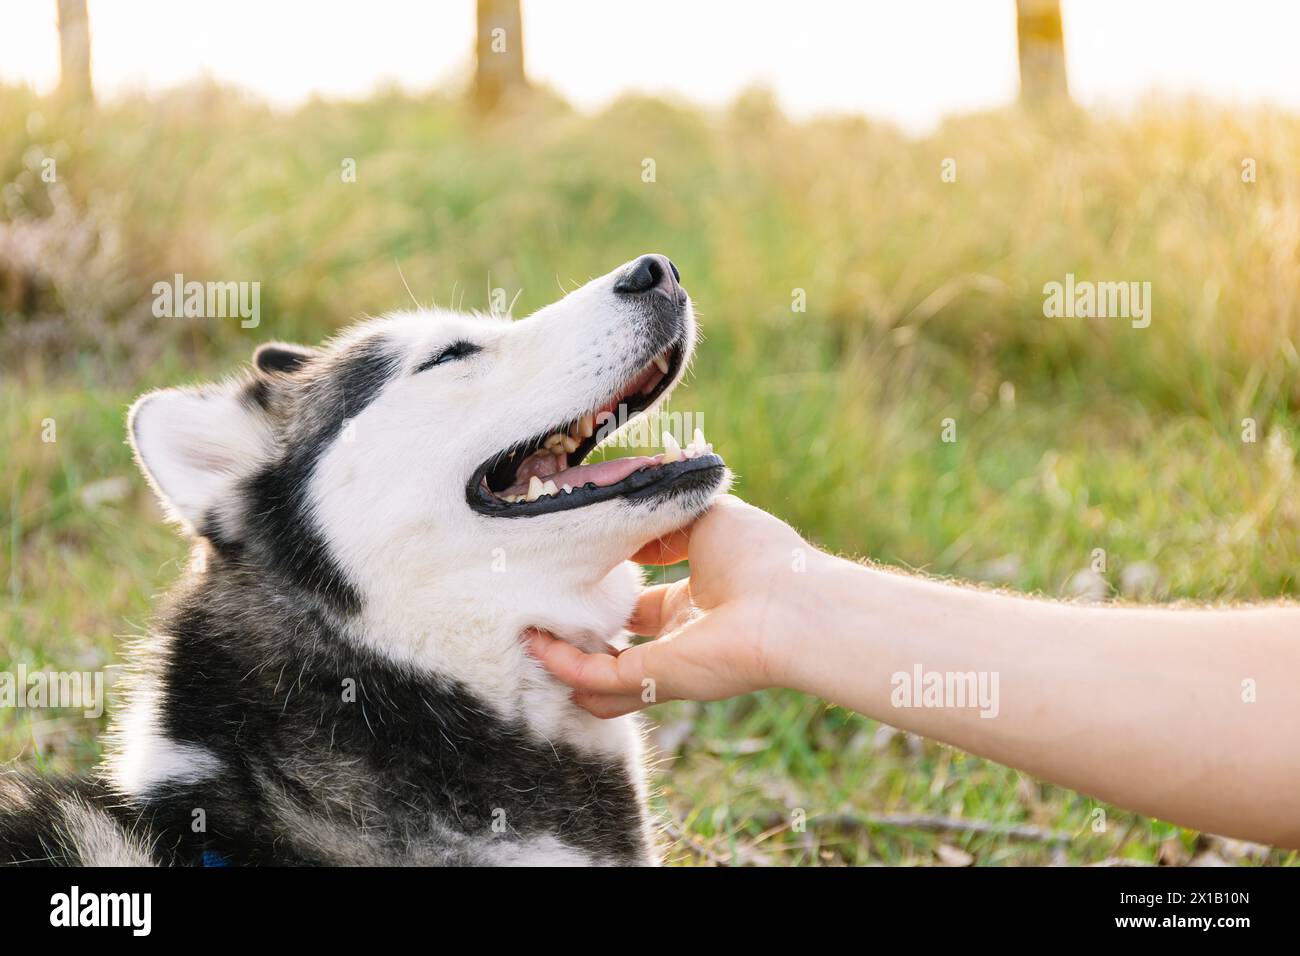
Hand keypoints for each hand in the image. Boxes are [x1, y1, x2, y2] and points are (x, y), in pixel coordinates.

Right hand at [525, 494, 825, 716]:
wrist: (792, 605)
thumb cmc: (762, 556)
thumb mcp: (704, 517)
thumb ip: (661, 520)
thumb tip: (625, 518)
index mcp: (698, 596)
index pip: (644, 600)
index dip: (611, 590)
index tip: (576, 572)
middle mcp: (680, 633)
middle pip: (620, 641)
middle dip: (583, 633)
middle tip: (541, 613)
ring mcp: (668, 660)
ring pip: (603, 670)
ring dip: (565, 659)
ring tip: (525, 641)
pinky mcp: (658, 677)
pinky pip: (600, 676)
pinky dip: (566, 665)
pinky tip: (536, 646)